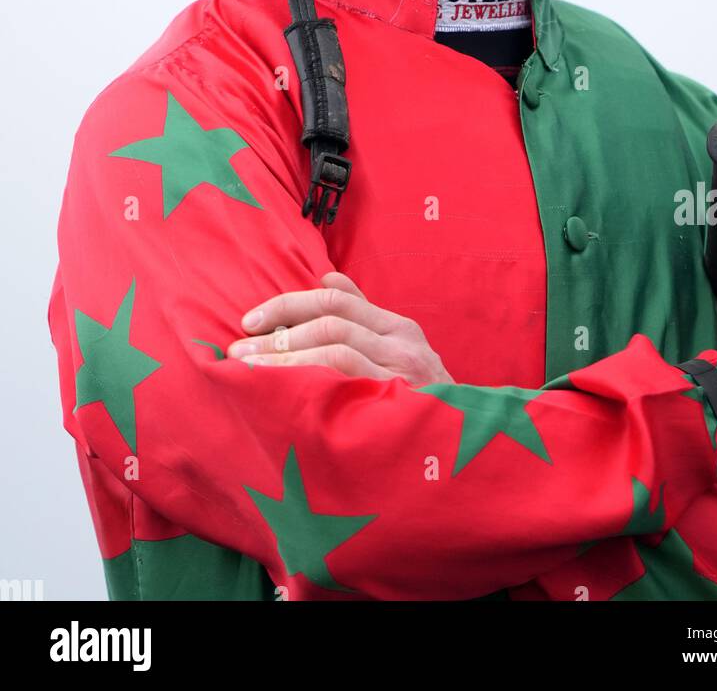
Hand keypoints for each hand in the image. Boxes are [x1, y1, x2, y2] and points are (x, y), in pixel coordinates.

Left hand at [227, 271, 454, 384]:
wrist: (465, 449)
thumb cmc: (422, 403)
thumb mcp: (401, 353)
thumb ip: (364, 317)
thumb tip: (325, 280)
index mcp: (398, 328)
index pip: (335, 300)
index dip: (287, 305)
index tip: (249, 321)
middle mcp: (402, 344)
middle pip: (331, 319)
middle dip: (279, 331)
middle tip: (239, 349)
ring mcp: (403, 373)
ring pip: (335, 347)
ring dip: (286, 356)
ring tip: (249, 370)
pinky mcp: (397, 405)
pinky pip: (345, 383)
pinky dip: (309, 380)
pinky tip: (281, 391)